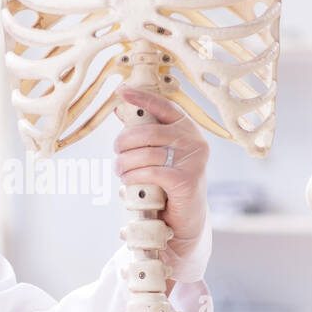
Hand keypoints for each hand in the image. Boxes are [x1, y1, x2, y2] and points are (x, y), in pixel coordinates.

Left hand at [114, 86, 210, 279]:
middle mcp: (194, 140)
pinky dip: (134, 176)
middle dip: (124, 142)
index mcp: (187, 128)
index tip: (122, 92)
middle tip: (116, 152)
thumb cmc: (168, 182)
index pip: (163, 106)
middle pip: (148, 132)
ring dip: (125, 163)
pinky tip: (128, 180)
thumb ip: (146, 135)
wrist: (185, 218)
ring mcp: (193, 160)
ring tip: (119, 170)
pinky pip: (150, 172)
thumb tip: (120, 111)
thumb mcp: (160, 154)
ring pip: (146, 153)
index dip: (142, 98)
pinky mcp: (186, 180)